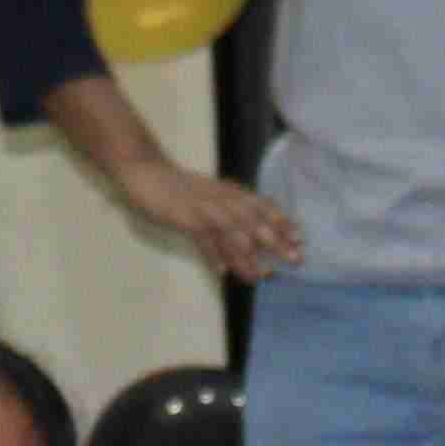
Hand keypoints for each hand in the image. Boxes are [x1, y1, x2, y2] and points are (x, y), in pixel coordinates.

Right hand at [103, 154, 302, 281]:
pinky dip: (211, 254)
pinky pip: (201, 237)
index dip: (281, 222)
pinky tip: (221, 272)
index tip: (300, 238)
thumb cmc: (177, 189)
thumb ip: (225, 215)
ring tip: (264, 274)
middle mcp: (219, 198)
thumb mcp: (207, 197)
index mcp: (227, 192)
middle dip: (275, 240)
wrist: (144, 172)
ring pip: (231, 231)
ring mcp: (201, 207)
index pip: (260, 206)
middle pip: (253, 220)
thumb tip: (242, 244)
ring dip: (249, 254)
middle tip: (295, 258)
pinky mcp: (183, 216)